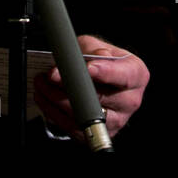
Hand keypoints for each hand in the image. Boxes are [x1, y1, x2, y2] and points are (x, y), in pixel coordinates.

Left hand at [32, 35, 148, 137]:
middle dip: (71, 87)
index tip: (88, 68)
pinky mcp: (99, 132)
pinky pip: (75, 128)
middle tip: (52, 75)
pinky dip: (55, 113)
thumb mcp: (96, 46)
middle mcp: (130, 100)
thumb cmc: (101, 60)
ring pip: (85, 116)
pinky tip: (45, 99)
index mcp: (135, 74)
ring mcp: (117, 119)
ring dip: (57, 100)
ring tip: (42, 84)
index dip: (105, 72)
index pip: (124, 75)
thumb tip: (93, 58)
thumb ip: (93, 50)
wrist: (100, 77)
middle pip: (101, 98)